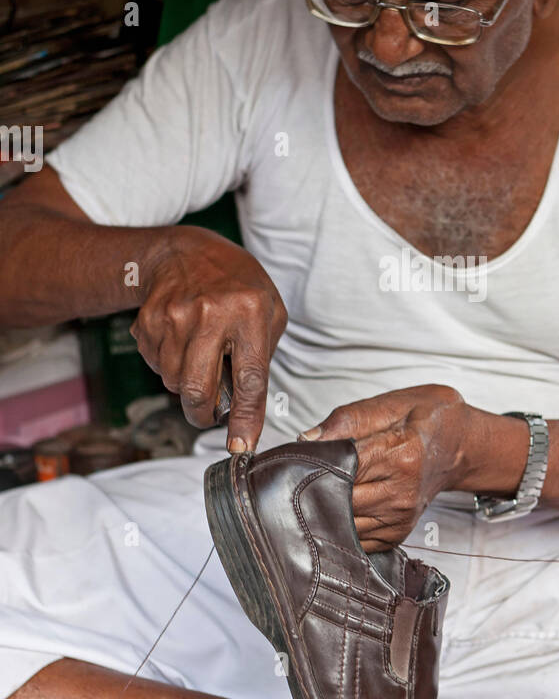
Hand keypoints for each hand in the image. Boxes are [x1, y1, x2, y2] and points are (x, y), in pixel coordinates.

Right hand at [130, 225, 286, 451]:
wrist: (187, 252)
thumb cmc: (237, 286)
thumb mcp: (269, 312)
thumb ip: (262, 357)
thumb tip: (244, 409)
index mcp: (249, 312)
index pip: (249, 379)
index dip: (245, 418)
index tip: (241, 446)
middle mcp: (210, 313)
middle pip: (198, 389)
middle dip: (202, 415)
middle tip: (210, 416)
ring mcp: (174, 316)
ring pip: (173, 381)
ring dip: (186, 386)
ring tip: (199, 362)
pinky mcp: (148, 320)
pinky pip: (155, 365)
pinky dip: (168, 366)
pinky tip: (180, 344)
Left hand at [300, 384, 472, 550]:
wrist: (461, 444)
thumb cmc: (427, 419)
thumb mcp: (392, 403)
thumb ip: (348, 420)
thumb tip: (308, 440)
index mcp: (401, 453)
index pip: (343, 467)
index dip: (316, 463)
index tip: (300, 458)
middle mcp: (403, 491)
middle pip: (340, 499)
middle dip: (316, 487)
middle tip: (302, 473)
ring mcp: (401, 516)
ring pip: (344, 523)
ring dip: (325, 509)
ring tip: (319, 489)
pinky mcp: (398, 532)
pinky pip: (357, 538)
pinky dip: (342, 525)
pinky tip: (339, 506)